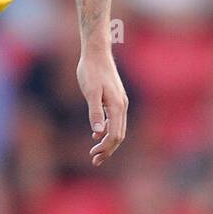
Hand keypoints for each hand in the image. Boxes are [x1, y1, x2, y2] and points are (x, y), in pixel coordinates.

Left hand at [76, 48, 127, 166]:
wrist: (96, 52)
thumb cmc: (91, 70)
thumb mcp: (90, 91)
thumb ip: (95, 112)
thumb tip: (98, 133)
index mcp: (117, 106)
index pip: (115, 135)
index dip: (106, 148)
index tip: (93, 156)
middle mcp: (122, 105)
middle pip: (119, 135)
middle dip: (108, 150)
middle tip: (94, 161)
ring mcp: (120, 102)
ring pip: (118, 128)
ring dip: (108, 142)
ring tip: (95, 153)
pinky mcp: (115, 98)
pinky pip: (115, 120)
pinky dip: (107, 131)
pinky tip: (96, 135)